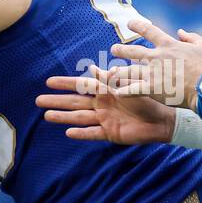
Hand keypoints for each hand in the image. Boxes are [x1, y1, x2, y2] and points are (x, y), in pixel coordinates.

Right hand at [38, 65, 176, 144]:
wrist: (164, 119)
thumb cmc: (149, 98)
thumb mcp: (129, 84)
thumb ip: (111, 78)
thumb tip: (93, 69)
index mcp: (106, 91)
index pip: (81, 85)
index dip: (65, 84)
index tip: (48, 81)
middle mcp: (101, 105)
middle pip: (74, 102)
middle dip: (57, 101)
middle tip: (38, 100)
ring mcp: (104, 119)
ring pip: (79, 118)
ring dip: (63, 117)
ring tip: (46, 116)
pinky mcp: (110, 133)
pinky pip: (92, 133)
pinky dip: (81, 133)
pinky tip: (68, 132)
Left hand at [105, 19, 201, 108]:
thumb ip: (192, 37)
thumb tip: (181, 31)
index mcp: (168, 45)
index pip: (149, 30)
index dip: (137, 25)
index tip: (129, 23)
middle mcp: (156, 57)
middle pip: (132, 51)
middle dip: (121, 50)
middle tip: (113, 49)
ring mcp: (152, 73)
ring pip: (128, 71)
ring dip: (118, 71)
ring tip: (110, 72)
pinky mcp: (151, 88)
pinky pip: (133, 90)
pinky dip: (124, 91)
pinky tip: (116, 92)